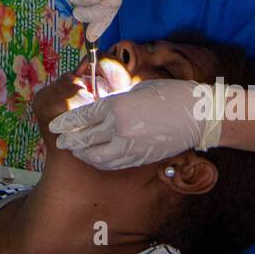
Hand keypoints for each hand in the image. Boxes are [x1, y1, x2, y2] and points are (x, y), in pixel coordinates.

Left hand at [47, 78, 223, 169]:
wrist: (198, 114)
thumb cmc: (169, 94)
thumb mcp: (136, 90)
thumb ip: (115, 100)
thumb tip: (98, 107)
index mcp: (116, 106)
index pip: (83, 117)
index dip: (66, 122)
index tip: (56, 125)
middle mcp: (119, 128)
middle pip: (85, 139)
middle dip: (70, 140)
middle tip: (61, 141)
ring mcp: (130, 146)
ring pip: (97, 156)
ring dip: (83, 154)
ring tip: (76, 151)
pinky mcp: (140, 158)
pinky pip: (114, 163)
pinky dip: (101, 161)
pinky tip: (97, 157)